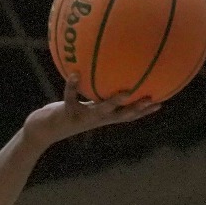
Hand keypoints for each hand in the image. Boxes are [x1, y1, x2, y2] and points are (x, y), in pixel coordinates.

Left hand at [21, 73, 159, 147]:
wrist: (43, 131)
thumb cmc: (66, 113)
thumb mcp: (83, 103)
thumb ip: (94, 93)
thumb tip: (105, 75)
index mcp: (102, 117)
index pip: (128, 115)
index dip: (144, 111)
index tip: (162, 102)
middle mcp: (96, 119)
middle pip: (120, 115)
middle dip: (137, 109)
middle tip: (152, 99)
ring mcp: (82, 117)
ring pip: (101, 110)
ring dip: (113, 103)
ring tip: (124, 92)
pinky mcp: (67, 113)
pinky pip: (70, 97)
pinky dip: (72, 86)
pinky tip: (75, 73)